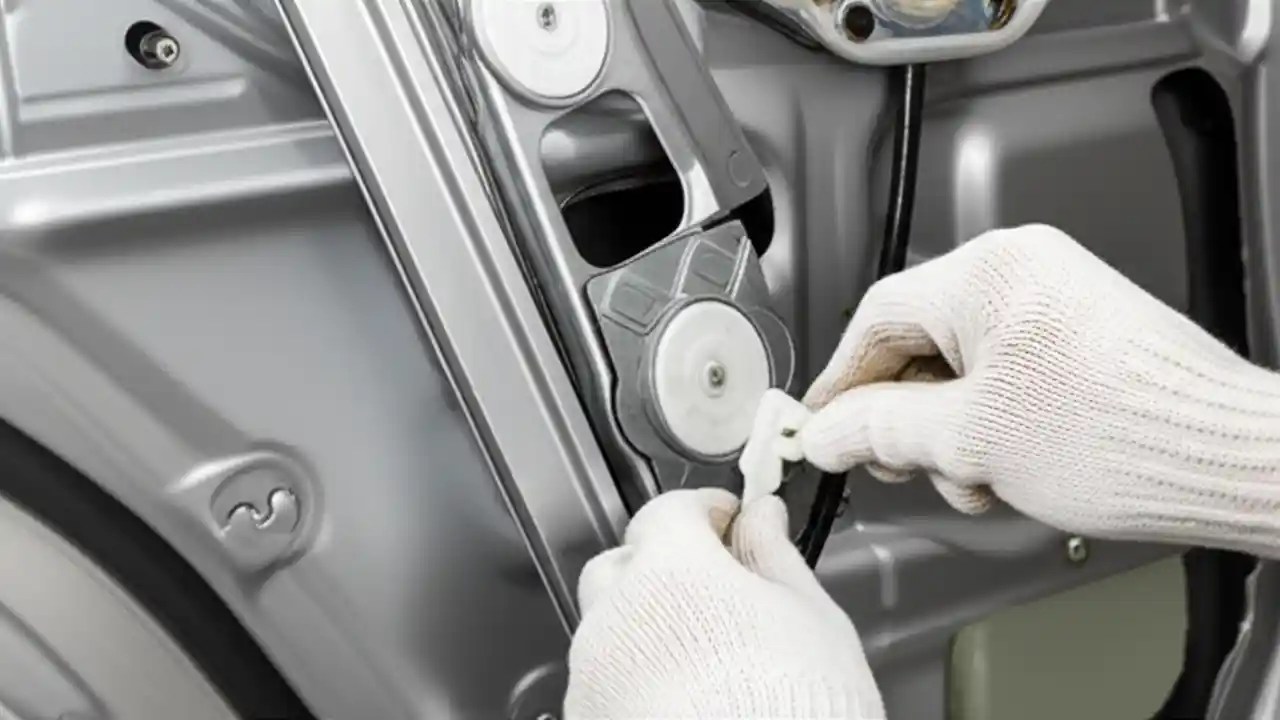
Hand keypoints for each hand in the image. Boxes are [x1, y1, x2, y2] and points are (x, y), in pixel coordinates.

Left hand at [565, 489, 884, 718]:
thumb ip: (774, 554)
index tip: (732, 524)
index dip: (705, 512)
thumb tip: (761, 517)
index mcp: (672, 568)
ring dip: (645, 627)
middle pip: (625, 564)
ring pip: (609, 626)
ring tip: (705, 661)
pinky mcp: (588, 715)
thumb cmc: (794, 708)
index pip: (671, 509)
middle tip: (716, 592)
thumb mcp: (810, 618)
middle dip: (663, 567)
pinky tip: (682, 701)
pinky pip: (603, 679)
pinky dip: (633, 678)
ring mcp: (594, 671)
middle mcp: (618, 612)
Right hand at [799, 224, 1279, 554]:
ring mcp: (1053, 302)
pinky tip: (1007, 469)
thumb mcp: (969, 440)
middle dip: (904, 420)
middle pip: (917, 345)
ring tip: (977, 478)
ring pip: (960, 370)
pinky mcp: (1079, 336)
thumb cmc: (1126, 433)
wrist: (1233, 458)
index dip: (839, 383)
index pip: (875, 319)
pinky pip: (1003, 376)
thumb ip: (879, 429)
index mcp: (987, 273)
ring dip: (951, 435)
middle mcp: (1021, 273)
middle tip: (898, 466)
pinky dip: (990, 426)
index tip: (821, 428)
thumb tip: (827, 430)